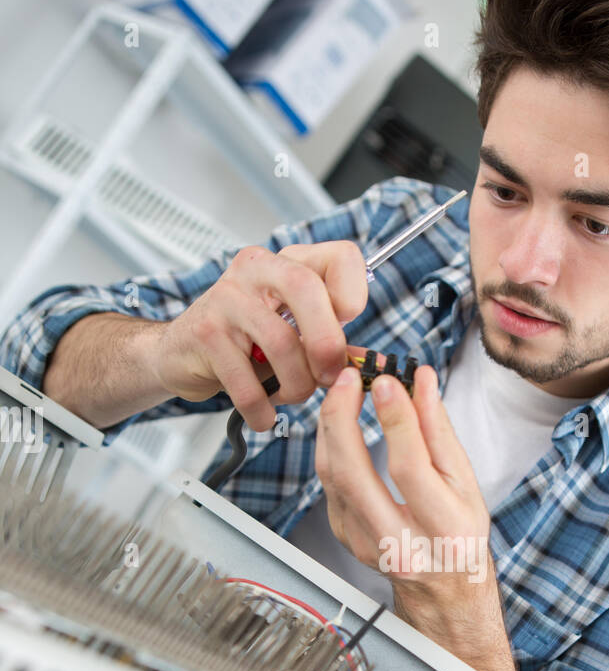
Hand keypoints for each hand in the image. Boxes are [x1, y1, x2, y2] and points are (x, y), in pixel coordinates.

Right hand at [150, 241, 369, 430]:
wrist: (179, 352)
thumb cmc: (243, 340)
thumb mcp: (290, 328)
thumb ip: (329, 337)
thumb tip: (368, 364)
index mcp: (287, 261)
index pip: (341, 256)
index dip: (354, 295)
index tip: (346, 327)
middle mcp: (256, 269)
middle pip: (307, 289)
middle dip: (327, 344)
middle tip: (328, 377)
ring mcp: (227, 298)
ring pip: (281, 343)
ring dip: (296, 385)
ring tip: (290, 395)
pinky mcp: (205, 333)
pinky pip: (248, 382)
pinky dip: (263, 408)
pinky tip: (264, 414)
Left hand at [315, 363, 492, 609]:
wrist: (443, 584)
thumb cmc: (459, 530)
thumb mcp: (466, 483)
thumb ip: (440, 432)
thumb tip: (421, 383)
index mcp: (442, 530)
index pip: (409, 468)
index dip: (396, 420)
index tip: (387, 382)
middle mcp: (399, 544)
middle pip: (354, 474)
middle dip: (344, 418)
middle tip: (349, 379)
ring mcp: (364, 544)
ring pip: (332, 477)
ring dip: (330, 426)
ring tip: (343, 392)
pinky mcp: (344, 536)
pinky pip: (328, 484)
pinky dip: (330, 446)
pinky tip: (339, 423)